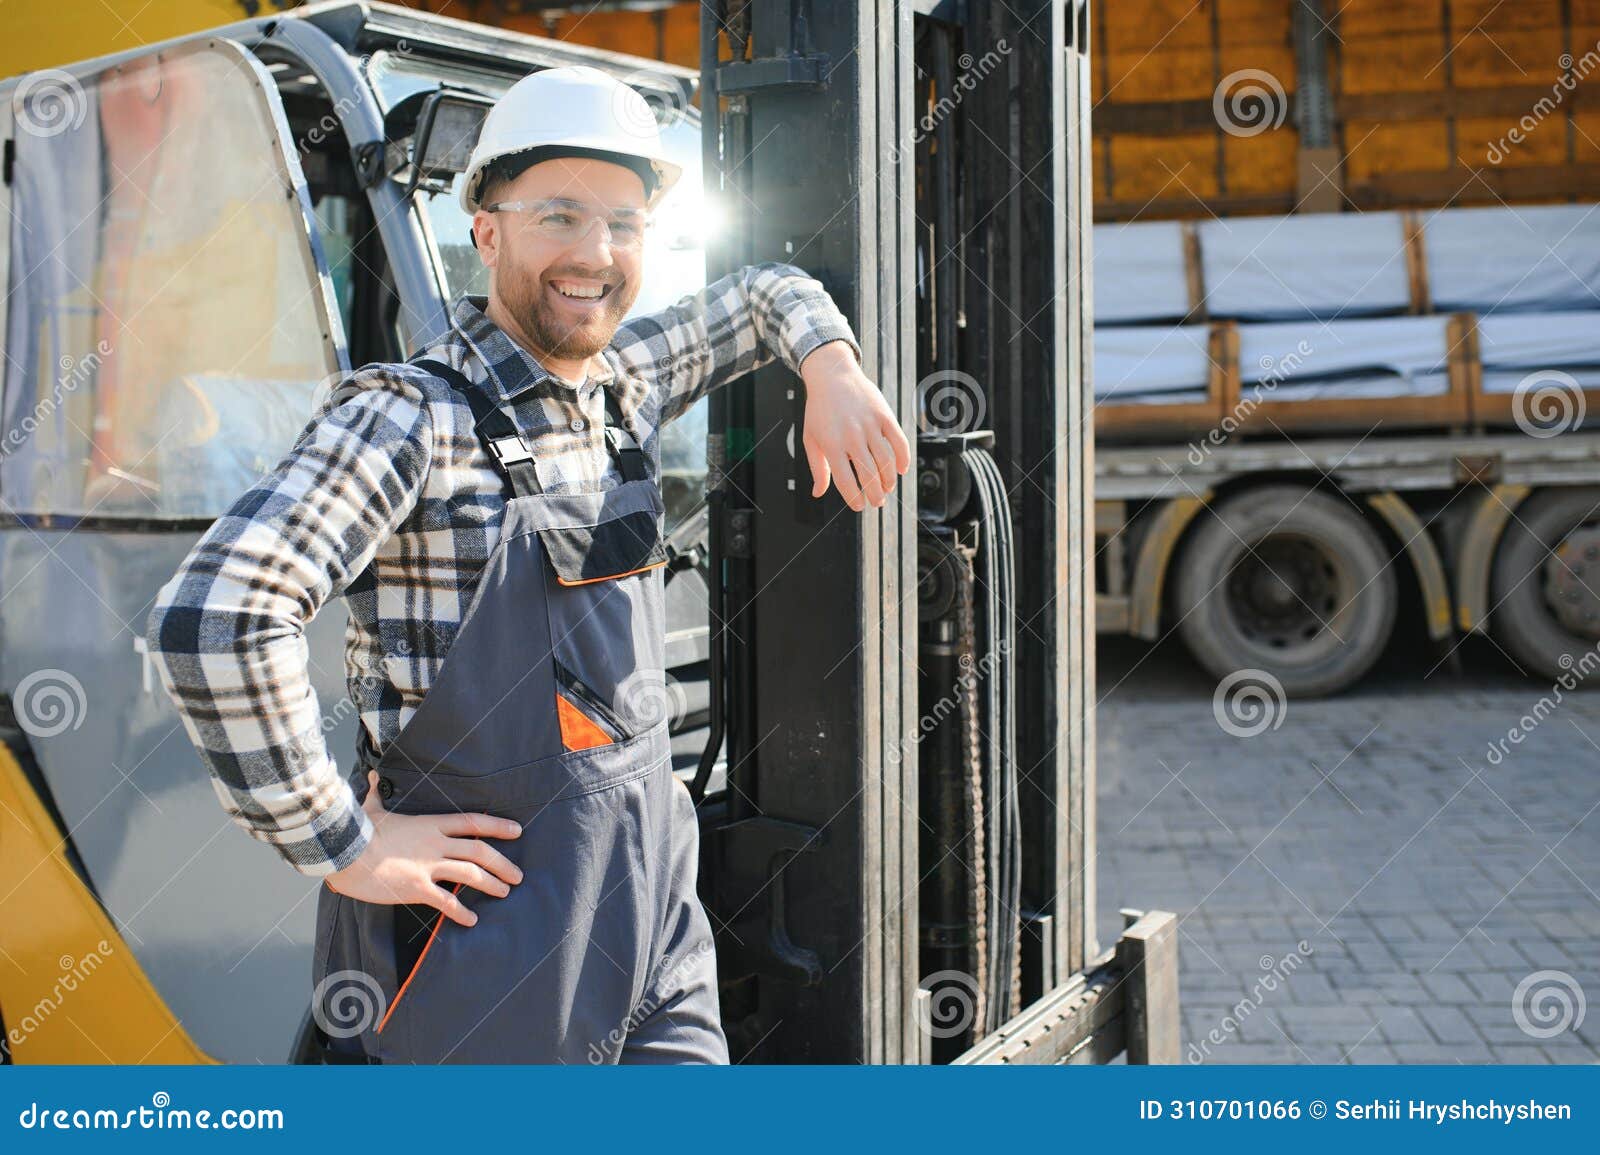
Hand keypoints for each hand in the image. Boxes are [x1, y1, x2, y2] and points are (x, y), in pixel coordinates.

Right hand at [324, 771, 523, 926]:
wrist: (343, 852)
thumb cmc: (357, 831)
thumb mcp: (372, 808)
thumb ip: (376, 794)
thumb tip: (371, 775)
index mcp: (430, 824)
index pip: (472, 822)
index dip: (497, 826)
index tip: (517, 830)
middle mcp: (435, 844)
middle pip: (479, 851)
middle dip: (502, 863)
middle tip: (518, 875)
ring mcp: (427, 866)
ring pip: (470, 875)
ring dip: (491, 884)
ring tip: (504, 893)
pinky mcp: (416, 888)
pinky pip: (446, 902)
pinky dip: (461, 912)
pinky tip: (472, 920)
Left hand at [799, 341, 911, 510]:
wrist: (832, 376)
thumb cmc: (819, 410)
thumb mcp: (811, 439)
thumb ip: (818, 468)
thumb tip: (818, 493)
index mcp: (831, 445)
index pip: (846, 481)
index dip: (854, 499)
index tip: (859, 506)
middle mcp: (851, 436)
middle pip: (869, 476)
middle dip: (875, 495)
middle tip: (877, 502)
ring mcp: (869, 425)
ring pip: (886, 462)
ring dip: (889, 481)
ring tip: (887, 489)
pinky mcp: (884, 416)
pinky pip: (899, 442)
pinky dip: (903, 459)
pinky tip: (901, 470)